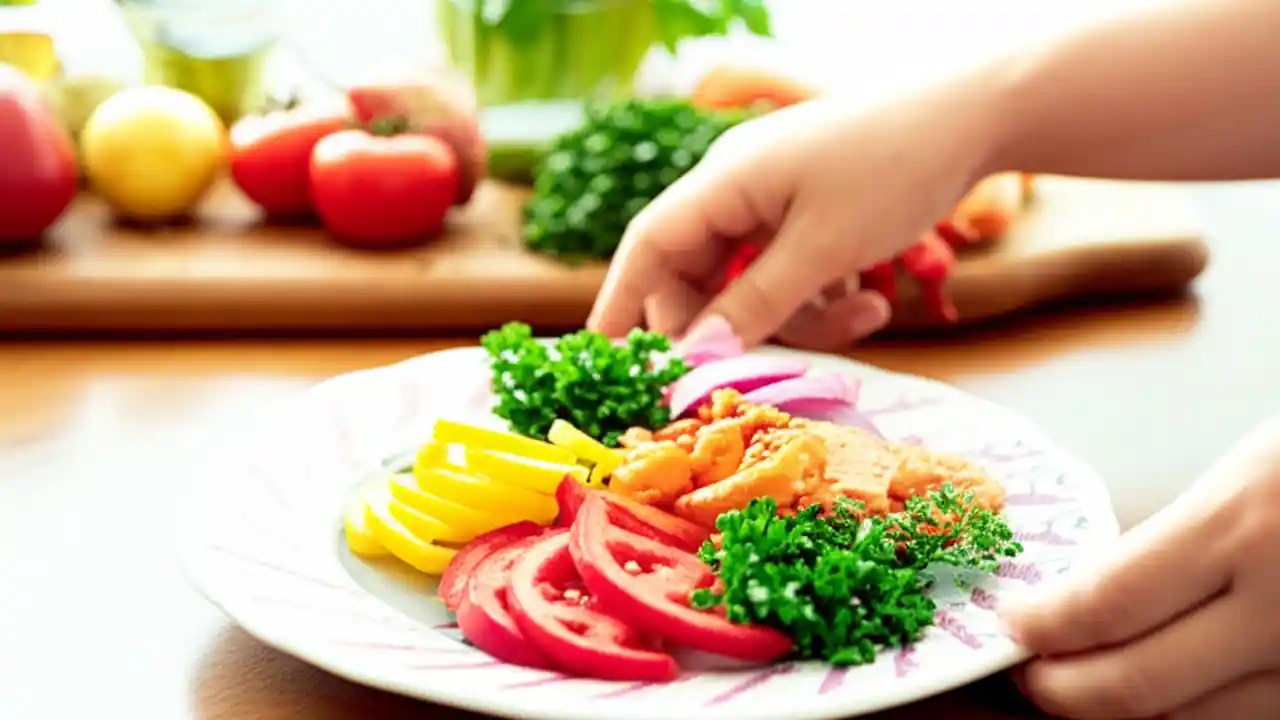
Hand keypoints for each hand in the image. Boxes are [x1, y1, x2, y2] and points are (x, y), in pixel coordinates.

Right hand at [587, 82, 999, 348]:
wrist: (978, 118)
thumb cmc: (893, 169)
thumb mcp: (822, 250)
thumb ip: (755, 306)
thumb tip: (696, 355)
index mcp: (724, 181)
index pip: (649, 245)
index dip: (622, 302)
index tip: (606, 358)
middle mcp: (738, 187)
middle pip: (702, 275)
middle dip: (737, 326)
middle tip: (760, 370)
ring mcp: (776, 197)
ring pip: (756, 282)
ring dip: (803, 316)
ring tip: (867, 317)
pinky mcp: (812, 209)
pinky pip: (793, 269)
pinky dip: (825, 293)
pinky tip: (874, 297)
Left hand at [1000, 414, 1279, 718]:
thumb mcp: (1248, 477)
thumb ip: (1176, 545)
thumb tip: (1090, 598)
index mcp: (1244, 526)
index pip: (1106, 604)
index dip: (1043, 625)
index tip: (1013, 624)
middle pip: (1137, 685)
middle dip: (1063, 690)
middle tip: (1033, 674)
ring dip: (1122, 713)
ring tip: (1085, 688)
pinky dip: (1196, 719)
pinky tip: (1167, 698)